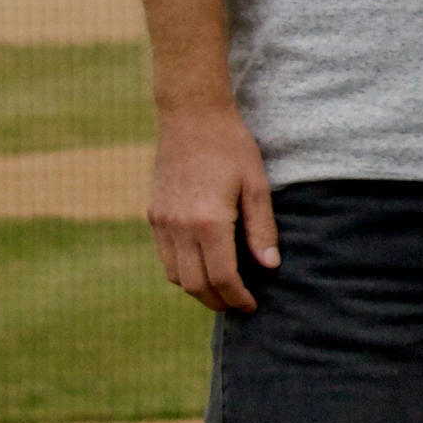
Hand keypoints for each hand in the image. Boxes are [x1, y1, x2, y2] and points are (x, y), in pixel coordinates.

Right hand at [147, 99, 276, 313]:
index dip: (238, 297)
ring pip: (174, 275)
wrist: (190, 116)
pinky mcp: (152, 214)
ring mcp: (161, 222)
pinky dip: (182, 271)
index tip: (252, 305)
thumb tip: (269, 266)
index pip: (222, 277)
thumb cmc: (231, 147)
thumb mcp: (257, 185)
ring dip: (197, 289)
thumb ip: (262, 229)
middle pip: (195, 284)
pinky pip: (164, 256)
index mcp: (208, 221)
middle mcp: (179, 227)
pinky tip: (202, 266)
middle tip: (237, 305)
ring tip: (221, 290)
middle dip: (217, 301)